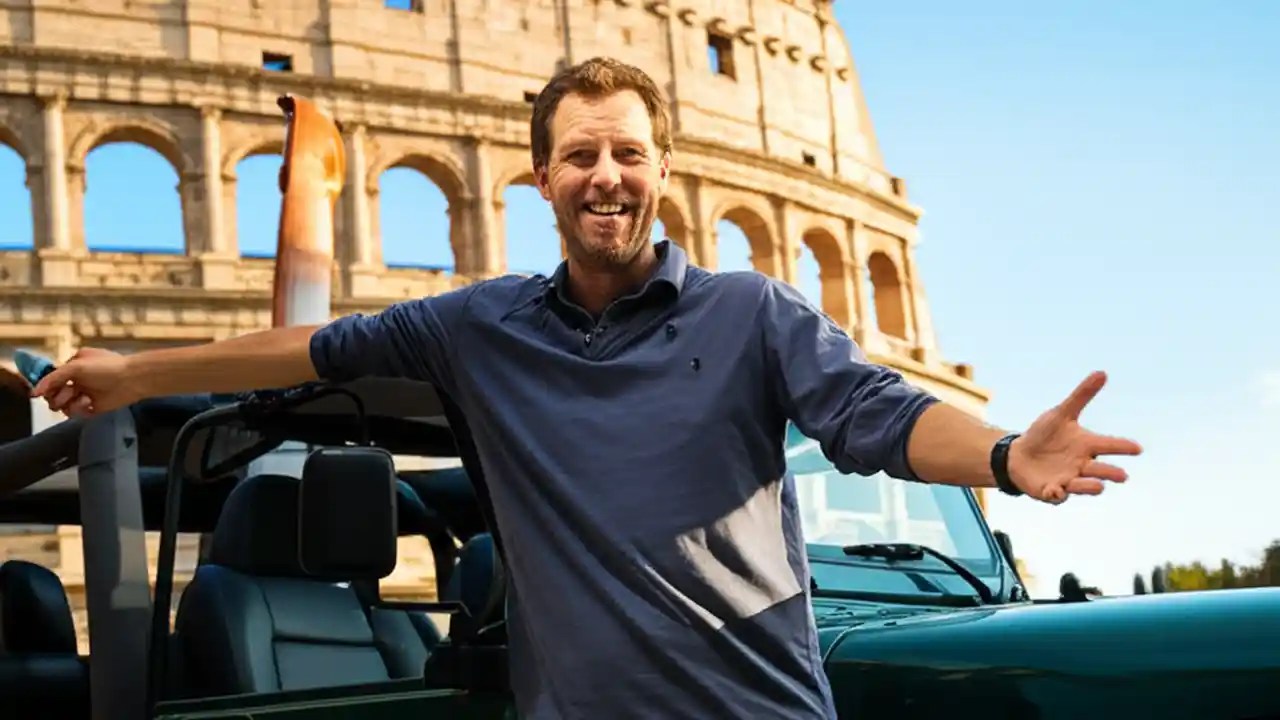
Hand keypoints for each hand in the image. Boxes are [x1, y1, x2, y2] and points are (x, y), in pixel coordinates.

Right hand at [30, 348, 139, 418]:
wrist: (133, 379)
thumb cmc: (108, 367)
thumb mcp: (76, 367)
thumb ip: (53, 378)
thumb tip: (35, 392)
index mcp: (73, 365)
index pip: (50, 379)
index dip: (45, 387)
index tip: (41, 393)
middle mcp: (77, 380)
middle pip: (54, 394)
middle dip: (57, 397)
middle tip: (68, 395)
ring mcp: (85, 394)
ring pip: (63, 406)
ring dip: (70, 404)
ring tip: (82, 399)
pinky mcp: (93, 407)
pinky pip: (76, 414)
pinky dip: (80, 411)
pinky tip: (90, 405)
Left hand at [1007, 371, 1141, 503]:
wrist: (1019, 455)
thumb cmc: (1045, 434)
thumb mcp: (1061, 414)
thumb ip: (1082, 396)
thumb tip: (1102, 372)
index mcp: (1087, 445)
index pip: (1110, 444)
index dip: (1124, 447)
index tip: (1137, 449)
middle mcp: (1082, 464)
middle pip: (1101, 470)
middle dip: (1111, 473)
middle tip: (1122, 476)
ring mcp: (1068, 480)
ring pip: (1083, 486)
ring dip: (1090, 487)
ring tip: (1099, 487)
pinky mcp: (1052, 491)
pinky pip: (1057, 496)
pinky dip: (1057, 495)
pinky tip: (1054, 490)